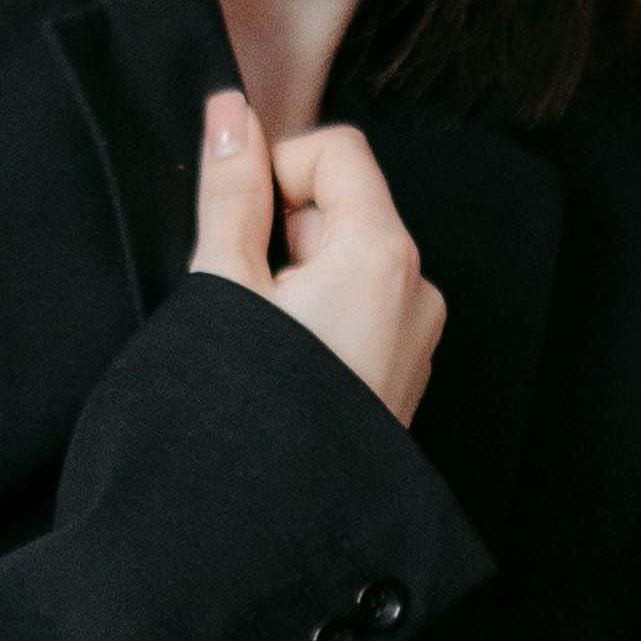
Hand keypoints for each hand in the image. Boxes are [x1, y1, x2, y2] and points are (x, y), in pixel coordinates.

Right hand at [191, 88, 444, 428]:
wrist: (264, 529)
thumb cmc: (243, 406)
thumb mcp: (223, 282)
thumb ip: (231, 190)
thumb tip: (231, 111)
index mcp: (381, 254)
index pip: (336, 149)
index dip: (276, 168)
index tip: (235, 222)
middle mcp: (416, 289)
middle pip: (345, 205)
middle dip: (284, 229)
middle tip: (240, 291)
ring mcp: (417, 338)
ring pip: (350, 261)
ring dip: (298, 275)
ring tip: (259, 336)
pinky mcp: (402, 376)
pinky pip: (363, 310)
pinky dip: (320, 315)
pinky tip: (282, 366)